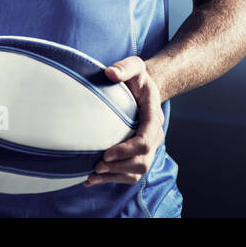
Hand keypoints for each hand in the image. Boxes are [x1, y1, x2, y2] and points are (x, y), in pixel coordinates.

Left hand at [85, 56, 163, 185]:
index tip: (106, 153)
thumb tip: (110, 73)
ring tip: (93, 174)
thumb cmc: (137, 78)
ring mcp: (148, 148)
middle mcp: (154, 135)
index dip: (127, 150)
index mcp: (153, 116)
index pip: (146, 140)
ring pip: (137, 171)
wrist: (142, 89)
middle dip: (120, 166)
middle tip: (97, 165)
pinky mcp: (139, 155)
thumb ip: (125, 67)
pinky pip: (130, 175)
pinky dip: (112, 179)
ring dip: (116, 176)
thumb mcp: (134, 66)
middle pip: (143, 161)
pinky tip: (91, 179)